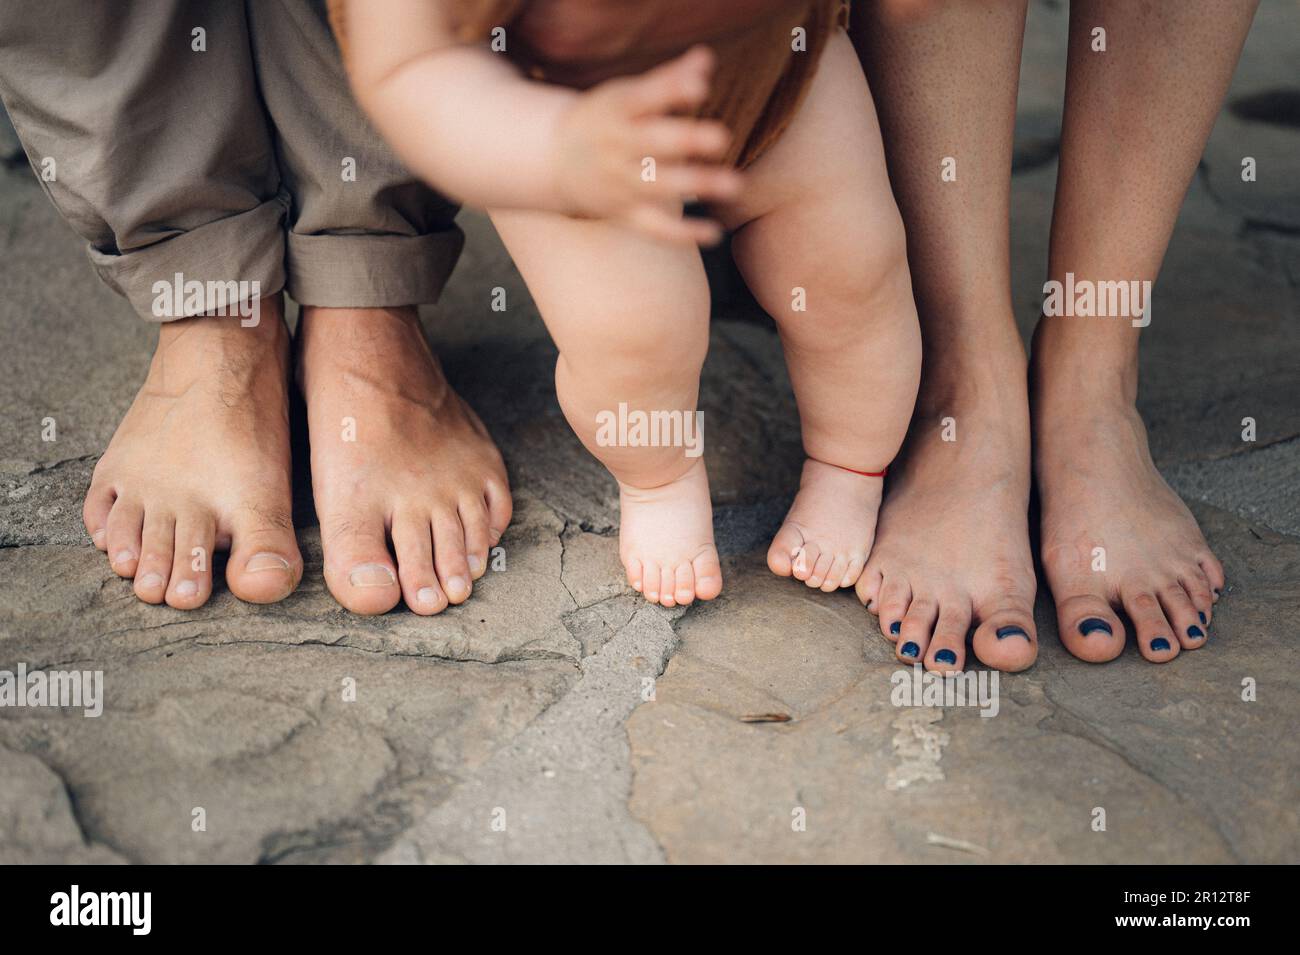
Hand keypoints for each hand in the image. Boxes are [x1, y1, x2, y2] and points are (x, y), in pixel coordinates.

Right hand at [550, 46, 742, 243]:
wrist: (553, 160)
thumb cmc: (604, 119)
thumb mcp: (626, 95)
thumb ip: (669, 79)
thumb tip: (706, 58)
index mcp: (617, 110)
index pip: (644, 98)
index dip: (671, 91)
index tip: (700, 87)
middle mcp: (616, 147)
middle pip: (652, 143)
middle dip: (686, 140)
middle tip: (722, 137)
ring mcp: (619, 183)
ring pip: (658, 186)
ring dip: (696, 185)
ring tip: (735, 184)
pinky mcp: (624, 213)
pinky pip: (654, 228)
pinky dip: (683, 233)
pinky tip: (715, 233)